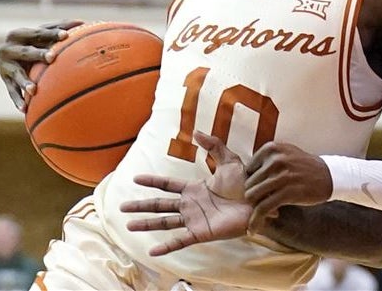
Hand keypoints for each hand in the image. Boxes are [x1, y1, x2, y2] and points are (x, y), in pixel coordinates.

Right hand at [0, 20, 83, 111]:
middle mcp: (8, 48)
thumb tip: (83, 23)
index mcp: (18, 34)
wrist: (8, 56)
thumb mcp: (42, 36)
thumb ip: (59, 28)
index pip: (36, 33)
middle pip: (26, 52)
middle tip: (52, 58)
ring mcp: (4, 65)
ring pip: (16, 74)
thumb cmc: (33, 43)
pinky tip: (24, 109)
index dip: (51, 34)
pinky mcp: (4, 80)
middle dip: (38, 54)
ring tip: (34, 90)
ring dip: (24, 82)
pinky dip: (17, 100)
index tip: (65, 36)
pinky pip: (11, 91)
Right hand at [121, 132, 251, 255]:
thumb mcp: (230, 161)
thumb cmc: (247, 184)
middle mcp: (190, 205)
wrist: (259, 202)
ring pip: (165, 222)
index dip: (152, 182)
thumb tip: (197, 131)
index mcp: (195, 189)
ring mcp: (194, 220)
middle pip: (160, 205)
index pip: (168, 185)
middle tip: (122, 208)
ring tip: (129, 225)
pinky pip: (180, 240)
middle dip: (141, 206)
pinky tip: (152, 250)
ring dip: (147, 224)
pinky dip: (167, 246)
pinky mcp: (201, 233)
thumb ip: (214, 146)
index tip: (135, 179)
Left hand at [245, 142, 332, 233]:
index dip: (253, 182)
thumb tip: (244, 174)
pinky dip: (255, 221)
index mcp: (272, 148)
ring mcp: (281, 176)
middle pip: (248, 184)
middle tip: (263, 202)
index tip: (261, 189)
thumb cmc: (304, 167)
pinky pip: (263, 209)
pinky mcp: (287, 193)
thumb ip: (266, 160)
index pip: (248, 170)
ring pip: (252, 196)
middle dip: (254, 195)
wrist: (329, 176)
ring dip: (254, 208)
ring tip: (259, 214)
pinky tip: (253, 229)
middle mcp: (275, 160)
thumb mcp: (285, 153)